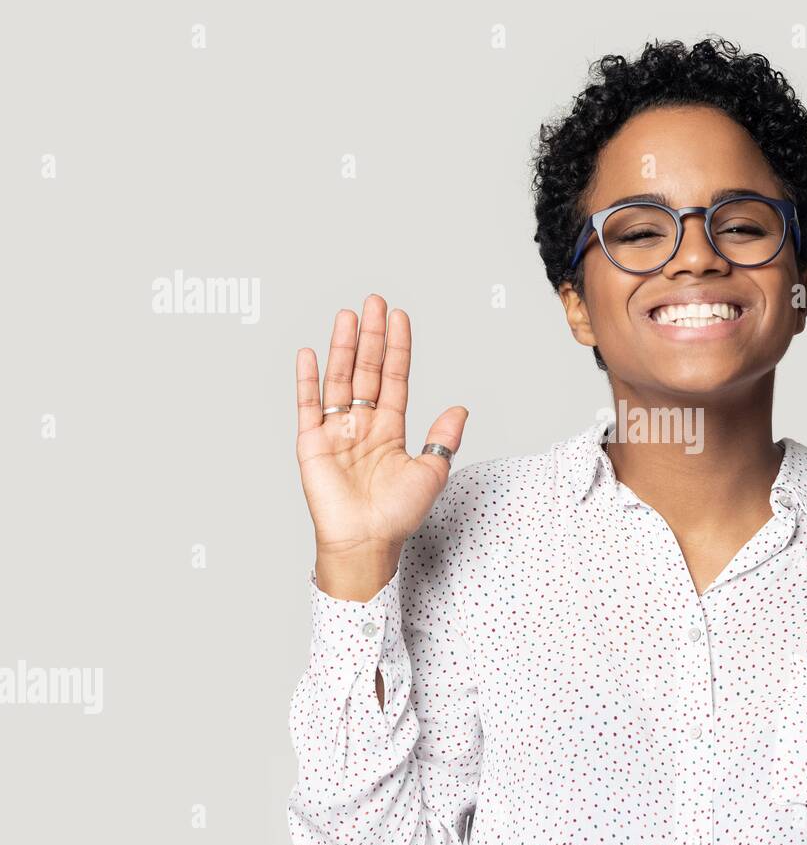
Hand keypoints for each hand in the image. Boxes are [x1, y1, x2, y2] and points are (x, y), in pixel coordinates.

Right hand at [295, 294, 467, 599]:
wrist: (367, 542)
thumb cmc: (398, 515)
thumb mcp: (432, 472)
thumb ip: (444, 438)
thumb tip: (461, 408)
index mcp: (390, 429)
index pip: (395, 378)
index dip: (398, 348)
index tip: (400, 318)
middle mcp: (363, 425)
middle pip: (367, 370)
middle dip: (372, 336)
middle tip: (375, 301)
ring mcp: (336, 432)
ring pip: (340, 379)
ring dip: (344, 347)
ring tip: (348, 315)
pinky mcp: (311, 443)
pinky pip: (307, 405)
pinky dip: (308, 379)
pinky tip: (310, 352)